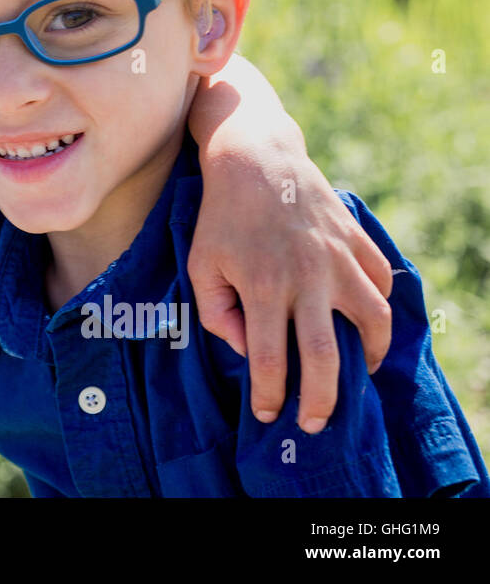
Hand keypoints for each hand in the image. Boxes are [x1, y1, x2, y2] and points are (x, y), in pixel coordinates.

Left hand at [189, 133, 393, 433]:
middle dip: (321, 400)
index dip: (271, 396)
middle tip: (315, 422)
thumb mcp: (201, 266)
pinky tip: (367, 324)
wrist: (255, 160)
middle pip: (324, 356)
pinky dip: (381, 309)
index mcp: (262, 287)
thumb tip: (245, 351)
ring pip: (372, 321)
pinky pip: (382, 283)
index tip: (269, 415)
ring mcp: (337, 258)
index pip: (270, 360)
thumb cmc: (220, 219)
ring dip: (369, 356)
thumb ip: (216, 314)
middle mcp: (306, 277)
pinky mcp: (355, 240)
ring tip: (358, 373)